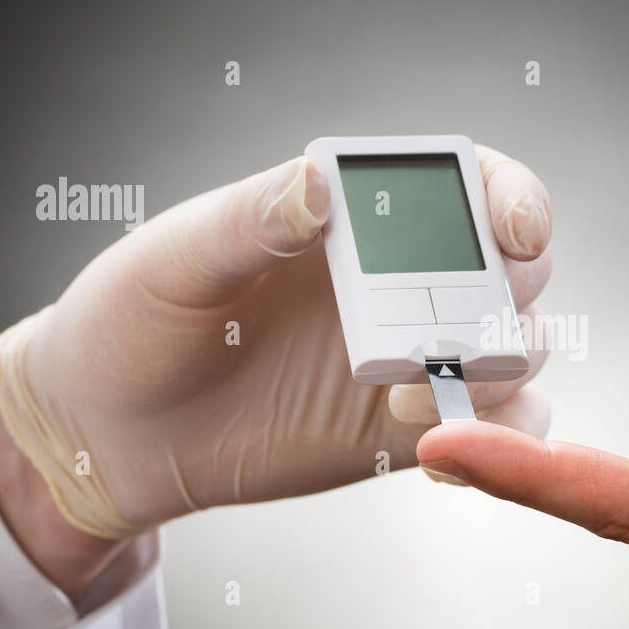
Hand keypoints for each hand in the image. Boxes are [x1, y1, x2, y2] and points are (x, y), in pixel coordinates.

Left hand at [0, 146, 551, 592]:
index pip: (469, 186)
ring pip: (517, 347)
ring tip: (414, 391)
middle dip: (513, 287)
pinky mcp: (407, 428)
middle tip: (463, 319)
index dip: (513, 197)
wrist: (112, 434)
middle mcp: (401, 279)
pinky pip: (495, 427)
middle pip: (514, 268)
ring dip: (499, 365)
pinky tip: (448, 447)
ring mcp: (412, 355)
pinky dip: (504, 435)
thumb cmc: (132, 324)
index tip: (513, 229)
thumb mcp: (177, 260)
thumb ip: (253, 221)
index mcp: (355, 216)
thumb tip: (320, 181)